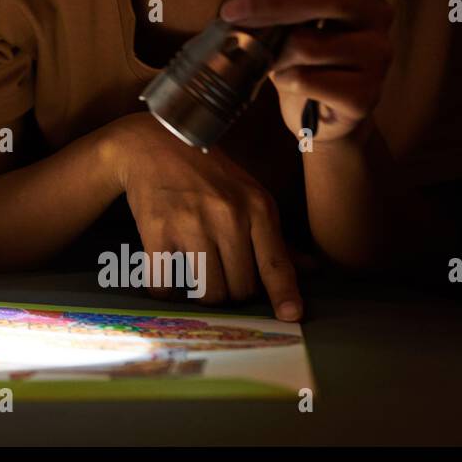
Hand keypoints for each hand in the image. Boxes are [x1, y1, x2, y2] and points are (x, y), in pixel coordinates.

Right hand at [105, 113, 301, 320]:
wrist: (151, 145)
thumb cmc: (206, 172)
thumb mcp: (249, 193)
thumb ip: (275, 236)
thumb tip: (310, 270)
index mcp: (256, 207)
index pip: (276, 262)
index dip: (284, 294)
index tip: (290, 316)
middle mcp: (227, 216)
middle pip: (240, 288)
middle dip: (233, 295)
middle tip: (221, 282)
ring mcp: (190, 224)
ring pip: (208, 291)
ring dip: (202, 297)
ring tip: (196, 283)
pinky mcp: (157, 231)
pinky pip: (165, 284)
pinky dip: (166, 293)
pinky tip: (167, 282)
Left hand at [220, 0, 425, 143]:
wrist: (311, 114)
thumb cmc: (296, 53)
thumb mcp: (276, 14)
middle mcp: (378, 14)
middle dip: (276, 3)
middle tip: (234, 13)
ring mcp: (379, 55)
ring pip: (312, 43)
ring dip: (275, 53)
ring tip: (272, 60)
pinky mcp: (366, 94)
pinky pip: (311, 79)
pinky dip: (286, 81)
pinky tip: (291, 83)